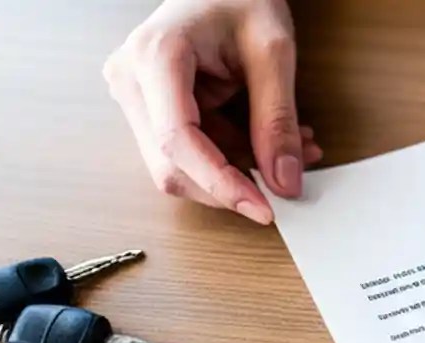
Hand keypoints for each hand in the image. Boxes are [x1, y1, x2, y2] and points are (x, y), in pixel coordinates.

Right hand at [102, 0, 322, 223]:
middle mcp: (132, 79)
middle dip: (233, 182)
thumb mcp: (272, 52)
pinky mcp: (152, 108)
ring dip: (240, 170)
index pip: (178, 141)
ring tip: (292, 150)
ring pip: (183, 166)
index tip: (262, 208)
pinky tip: (271, 142)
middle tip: (286, 184)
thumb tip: (284, 182)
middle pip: (172, 165)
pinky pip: (192, 152)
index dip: (220, 183)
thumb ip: (278, 120)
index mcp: (155, 56)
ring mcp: (137, 96)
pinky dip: (235, 156)